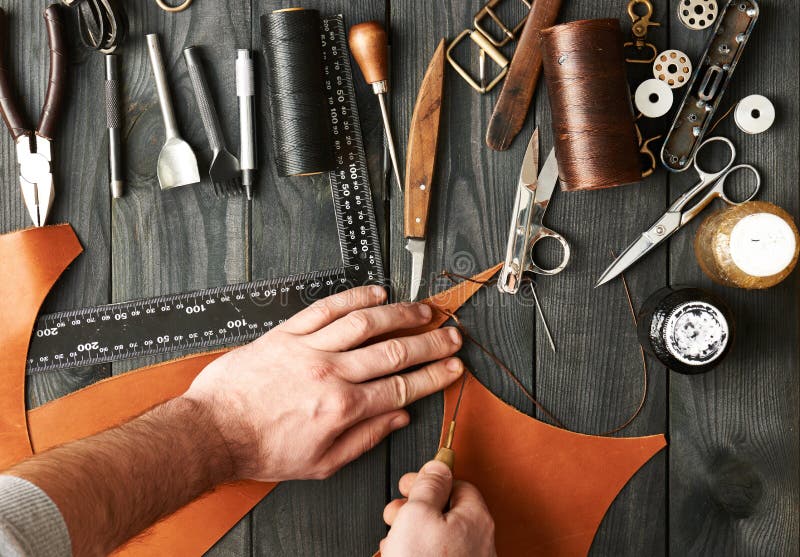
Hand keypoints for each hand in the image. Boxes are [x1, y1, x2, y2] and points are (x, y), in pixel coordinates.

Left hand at [183, 285, 463, 482]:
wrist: (212, 431)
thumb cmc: (261, 448)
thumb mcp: (320, 463)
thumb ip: (364, 439)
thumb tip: (397, 419)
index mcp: (342, 408)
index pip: (401, 387)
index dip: (433, 375)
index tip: (452, 366)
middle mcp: (330, 374)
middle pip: (393, 351)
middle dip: (429, 342)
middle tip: (451, 334)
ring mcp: (309, 349)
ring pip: (365, 323)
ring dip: (400, 314)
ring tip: (423, 310)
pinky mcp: (287, 333)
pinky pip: (326, 308)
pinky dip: (353, 297)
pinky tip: (375, 293)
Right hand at [380, 460, 495, 556]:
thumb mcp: (418, 514)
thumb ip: (428, 485)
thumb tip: (438, 465)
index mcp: (476, 518)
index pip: (457, 484)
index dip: (429, 481)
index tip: (408, 484)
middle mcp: (479, 541)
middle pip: (447, 510)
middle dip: (415, 508)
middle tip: (395, 513)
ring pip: (439, 536)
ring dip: (411, 532)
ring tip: (392, 540)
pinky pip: (437, 556)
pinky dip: (417, 552)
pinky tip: (399, 556)